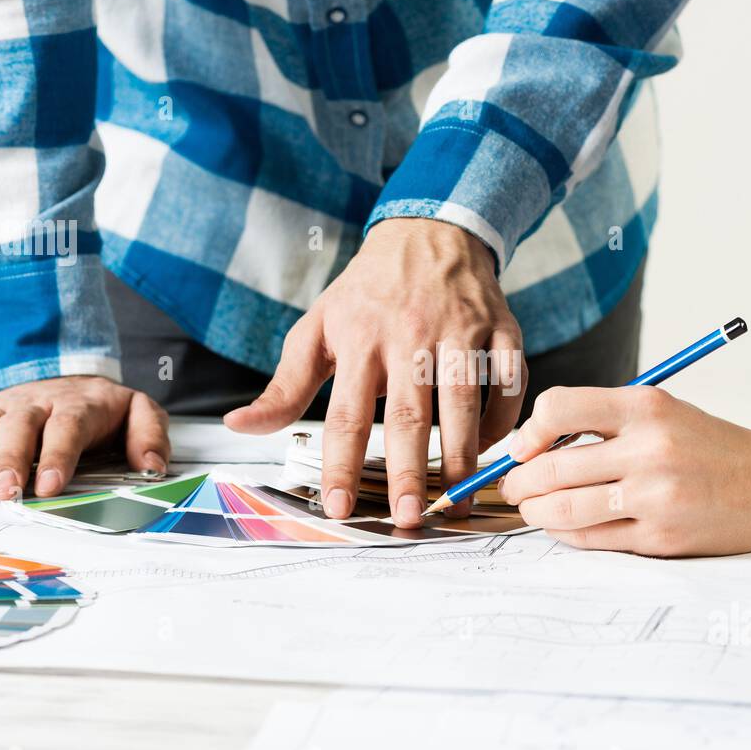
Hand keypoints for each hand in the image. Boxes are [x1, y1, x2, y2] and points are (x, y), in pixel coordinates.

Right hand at [0, 375, 168, 499]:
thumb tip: (152, 465)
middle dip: (11, 460)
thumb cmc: (103, 409)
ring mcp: (3, 409)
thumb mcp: (138, 412)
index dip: (57, 455)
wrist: (72, 378)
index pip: (66, 427)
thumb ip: (150, 435)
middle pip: (19, 427)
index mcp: (77, 404)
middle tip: (6, 493)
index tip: (50, 484)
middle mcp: (36, 403)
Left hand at [224, 218, 526, 526]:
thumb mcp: (318, 329)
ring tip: (455, 503)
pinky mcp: (502, 329)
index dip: (340, 465)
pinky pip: (510, 384)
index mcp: (360, 339)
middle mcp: (411, 335)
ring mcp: (461, 331)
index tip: (338, 508)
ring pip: (465, 402)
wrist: (431, 231)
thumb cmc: (368, 292)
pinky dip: (501, 422)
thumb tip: (240, 426)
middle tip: (408, 518)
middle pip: (409, 415)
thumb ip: (285, 386)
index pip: (346, 414)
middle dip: (409, 472)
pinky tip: (485, 450)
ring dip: (462, 457)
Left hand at [497, 386, 750, 556]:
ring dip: (534, 511)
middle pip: (551, 468)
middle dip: (519, 482)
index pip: (558, 408)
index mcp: (645, 407)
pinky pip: (590, 539)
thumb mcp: (661, 411)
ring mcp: (655, 497)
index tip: (524, 447)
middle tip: (514, 486)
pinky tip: (563, 526)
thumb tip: (530, 445)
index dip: (528, 432)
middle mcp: (649, 450)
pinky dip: (564, 533)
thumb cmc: (709, 446)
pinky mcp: (660, 538)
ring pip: (563, 509)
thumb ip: (602, 421)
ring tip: (532, 508)